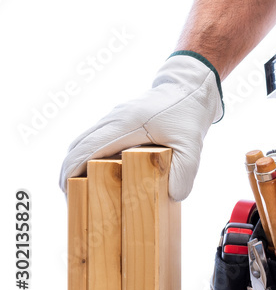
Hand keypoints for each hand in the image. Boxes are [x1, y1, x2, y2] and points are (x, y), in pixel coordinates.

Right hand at [60, 52, 223, 200]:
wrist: (190, 89)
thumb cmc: (189, 114)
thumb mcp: (193, 145)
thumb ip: (184, 171)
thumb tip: (173, 196)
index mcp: (125, 124)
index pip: (86, 148)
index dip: (72, 172)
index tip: (70, 194)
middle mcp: (113, 119)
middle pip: (76, 147)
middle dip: (68, 174)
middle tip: (74, 200)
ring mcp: (113, 118)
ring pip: (81, 143)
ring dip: (75, 165)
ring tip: (83, 192)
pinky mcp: (117, 121)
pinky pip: (94, 140)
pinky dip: (87, 158)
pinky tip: (98, 176)